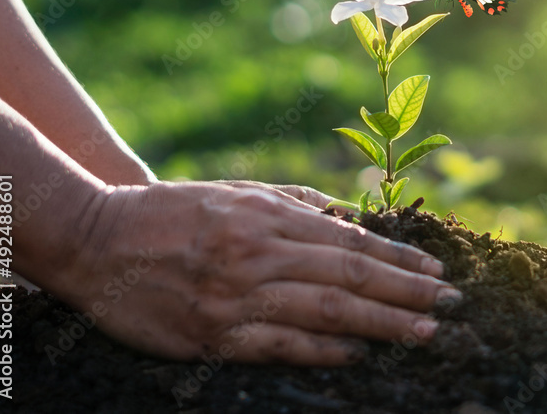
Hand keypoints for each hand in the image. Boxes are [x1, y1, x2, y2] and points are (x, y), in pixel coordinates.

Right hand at [53, 181, 457, 364]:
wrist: (97, 240)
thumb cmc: (175, 212)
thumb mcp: (238, 192)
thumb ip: (296, 204)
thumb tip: (352, 218)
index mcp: (268, 216)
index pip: (351, 241)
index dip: (399, 260)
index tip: (437, 273)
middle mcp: (259, 253)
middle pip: (348, 276)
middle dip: (406, 294)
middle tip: (449, 307)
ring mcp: (236, 296)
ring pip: (323, 312)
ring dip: (380, 325)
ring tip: (422, 334)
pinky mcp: (212, 334)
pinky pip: (279, 346)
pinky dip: (322, 352)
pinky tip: (358, 354)